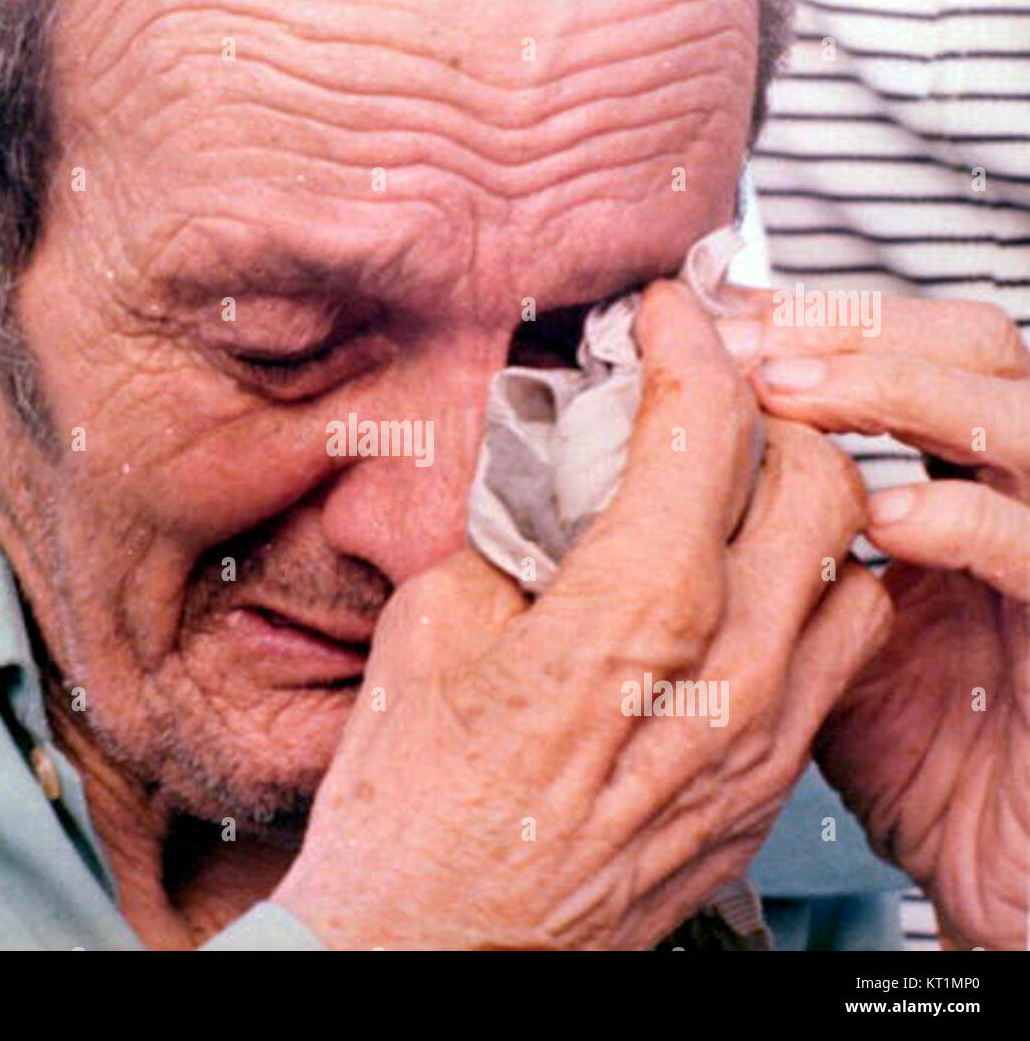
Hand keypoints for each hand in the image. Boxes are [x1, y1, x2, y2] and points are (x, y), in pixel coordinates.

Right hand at [271, 282, 890, 949]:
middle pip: (815, 477)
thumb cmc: (417, 811)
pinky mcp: (765, 786)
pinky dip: (810, 588)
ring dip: (800, 501)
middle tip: (702, 394)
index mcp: (632, 617)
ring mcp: (760, 738)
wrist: (436, 950)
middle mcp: (725, 675)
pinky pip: (839, 653)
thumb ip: (507, 524)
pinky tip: (743, 588)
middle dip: (762, 408)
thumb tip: (542, 459)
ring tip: (732, 488)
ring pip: (852, 562)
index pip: (703, 428)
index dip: (686, 344)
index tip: (666, 318)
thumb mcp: (434, 626)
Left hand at [721, 290, 1029, 948]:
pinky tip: (887, 516)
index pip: (914, 358)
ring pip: (1022, 423)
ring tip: (797, 388)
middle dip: (862, 329)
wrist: (1006, 874)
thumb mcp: (826, 636)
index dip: (828, 321)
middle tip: (753, 334)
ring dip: (907, 390)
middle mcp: (1013, 506)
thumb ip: (775, 556)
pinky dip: (968, 523)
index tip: (725, 312)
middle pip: (980, 351)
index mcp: (957, 493)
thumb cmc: (923, 760)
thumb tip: (651, 496)